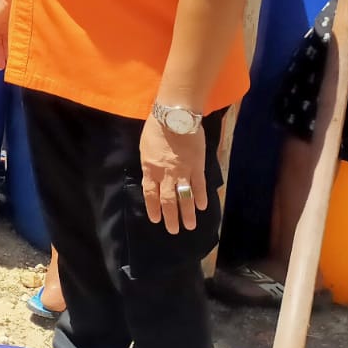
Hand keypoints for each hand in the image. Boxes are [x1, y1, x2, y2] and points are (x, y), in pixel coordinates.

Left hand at [140, 114, 207, 233]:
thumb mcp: (145, 148)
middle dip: (171, 217)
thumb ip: (150, 165)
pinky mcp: (197, 166)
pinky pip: (199, 185)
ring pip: (185, 197)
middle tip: (173, 231)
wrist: (175, 116)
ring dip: (187, 213)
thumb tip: (152, 176)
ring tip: (190, 226)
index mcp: (150, 169)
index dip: (154, 208)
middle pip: (168, 200)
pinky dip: (200, 197)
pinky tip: (202, 207)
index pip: (150, 194)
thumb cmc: (156, 129)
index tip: (156, 220)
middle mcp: (166, 175)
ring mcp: (183, 171)